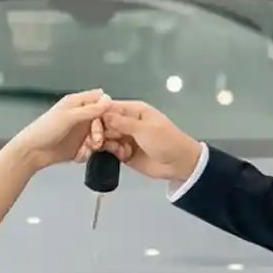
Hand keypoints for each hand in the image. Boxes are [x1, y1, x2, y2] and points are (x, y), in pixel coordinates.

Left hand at [10, 89, 111, 170]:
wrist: (32, 152)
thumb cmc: (44, 130)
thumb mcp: (69, 117)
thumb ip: (90, 109)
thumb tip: (108, 100)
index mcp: (77, 103)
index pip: (101, 100)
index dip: (107, 110)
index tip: (108, 121)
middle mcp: (81, 116)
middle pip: (103, 120)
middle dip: (101, 131)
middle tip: (96, 140)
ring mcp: (81, 131)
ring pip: (100, 136)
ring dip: (95, 144)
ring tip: (86, 149)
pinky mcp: (79, 146)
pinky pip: (92, 149)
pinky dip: (87, 153)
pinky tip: (78, 154)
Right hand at [75, 100, 201, 182]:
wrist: (179, 164)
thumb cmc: (166, 141)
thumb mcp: (144, 129)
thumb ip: (122, 122)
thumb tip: (102, 114)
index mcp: (134, 111)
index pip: (110, 108)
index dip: (99, 115)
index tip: (93, 126)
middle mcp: (127, 122)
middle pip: (104, 123)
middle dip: (99, 131)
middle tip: (98, 141)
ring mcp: (125, 138)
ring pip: (105, 137)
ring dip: (103, 142)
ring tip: (105, 148)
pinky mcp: (124, 153)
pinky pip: (110, 149)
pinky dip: (109, 152)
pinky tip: (116, 155)